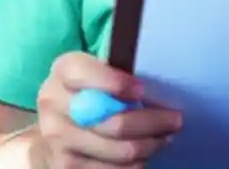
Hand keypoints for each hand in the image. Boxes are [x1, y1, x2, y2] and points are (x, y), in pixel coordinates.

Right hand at [33, 51, 181, 166]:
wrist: (53, 131)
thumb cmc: (85, 95)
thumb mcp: (92, 74)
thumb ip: (114, 75)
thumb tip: (155, 86)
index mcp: (62, 71)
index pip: (84, 73)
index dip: (115, 82)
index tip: (142, 90)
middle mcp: (53, 102)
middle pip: (113, 121)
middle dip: (153, 122)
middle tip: (175, 120)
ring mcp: (56, 138)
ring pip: (120, 151)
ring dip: (150, 146)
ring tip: (164, 138)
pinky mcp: (64, 166)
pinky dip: (136, 165)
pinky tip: (143, 155)